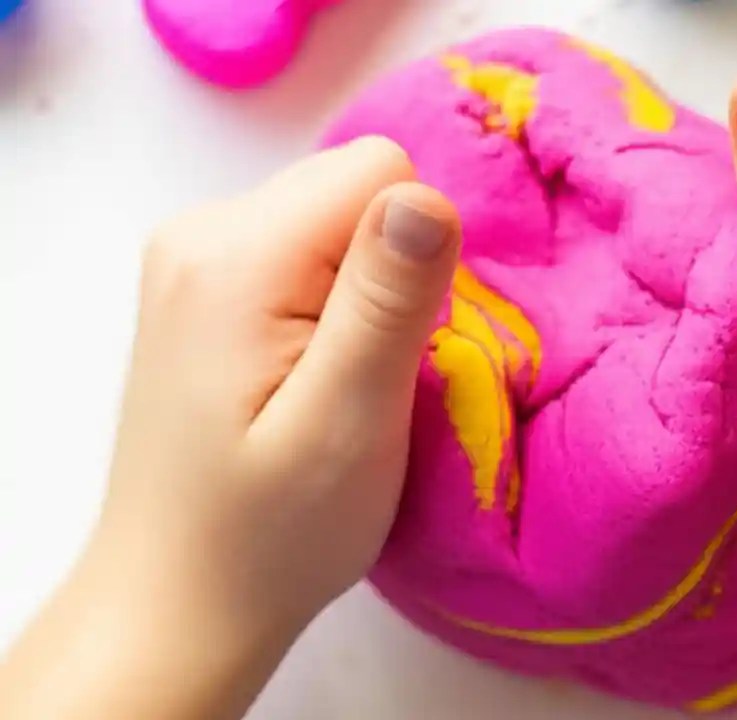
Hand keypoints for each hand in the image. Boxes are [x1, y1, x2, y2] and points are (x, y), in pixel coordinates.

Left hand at [99, 137, 459, 630]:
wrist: (179, 603)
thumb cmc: (270, 533)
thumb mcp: (348, 424)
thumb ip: (388, 303)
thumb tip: (429, 196)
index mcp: (233, 255)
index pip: (382, 174)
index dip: (418, 260)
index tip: (394, 348)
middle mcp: (201, 232)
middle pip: (357, 191)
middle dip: (390, 278)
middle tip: (364, 380)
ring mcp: (196, 258)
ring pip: (340, 222)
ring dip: (366, 298)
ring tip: (336, 390)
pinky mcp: (207, 288)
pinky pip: (310, 254)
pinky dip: (334, 310)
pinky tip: (310, 382)